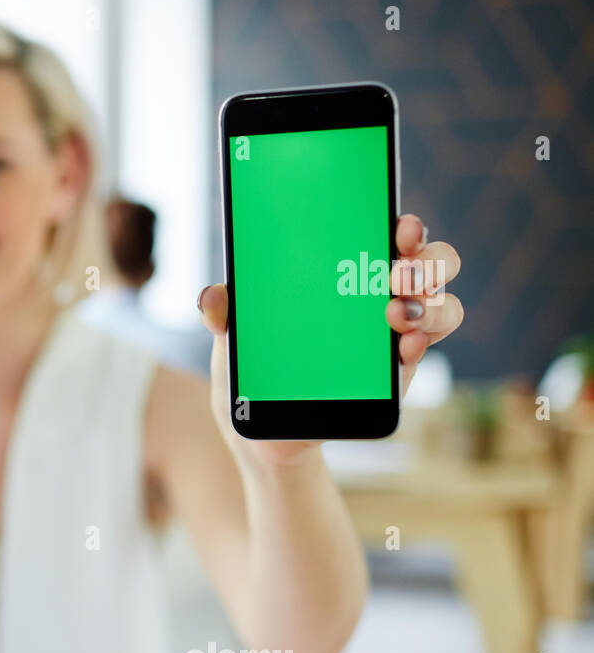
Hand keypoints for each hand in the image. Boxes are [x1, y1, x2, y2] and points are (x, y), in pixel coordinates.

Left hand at [198, 213, 463, 465]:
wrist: (266, 428)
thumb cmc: (254, 366)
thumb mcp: (234, 339)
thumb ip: (224, 315)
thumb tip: (210, 300)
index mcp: (341, 268)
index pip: (382, 232)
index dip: (401, 225)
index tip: (399, 226)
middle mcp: (379, 290)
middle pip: (431, 259)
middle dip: (428, 259)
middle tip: (401, 273)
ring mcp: (395, 328)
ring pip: (443, 300)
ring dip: (431, 303)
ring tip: (395, 313)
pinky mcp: (400, 366)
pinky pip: (428, 344)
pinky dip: (424, 341)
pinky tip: (404, 347)